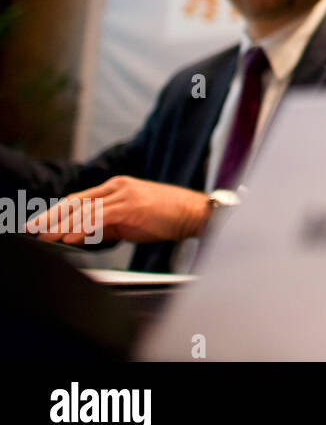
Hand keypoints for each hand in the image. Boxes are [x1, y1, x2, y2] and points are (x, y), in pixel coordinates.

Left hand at [26, 176, 211, 244]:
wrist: (194, 213)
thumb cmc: (167, 218)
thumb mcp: (131, 221)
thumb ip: (107, 225)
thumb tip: (83, 235)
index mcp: (117, 187)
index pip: (79, 199)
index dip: (57, 212)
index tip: (40, 224)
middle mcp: (117, 187)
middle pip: (76, 201)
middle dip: (51, 217)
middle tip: (32, 229)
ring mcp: (124, 194)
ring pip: (84, 210)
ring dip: (62, 226)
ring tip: (44, 237)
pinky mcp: (130, 205)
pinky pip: (99, 217)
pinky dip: (81, 229)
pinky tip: (69, 238)